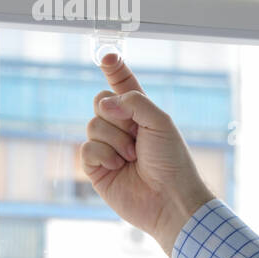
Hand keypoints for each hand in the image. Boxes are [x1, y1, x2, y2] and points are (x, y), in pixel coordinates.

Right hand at [80, 53, 215, 257]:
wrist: (169, 199)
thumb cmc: (172, 162)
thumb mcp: (160, 121)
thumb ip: (134, 102)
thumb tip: (104, 105)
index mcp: (140, 114)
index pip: (122, 86)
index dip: (115, 71)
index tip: (108, 57)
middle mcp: (122, 128)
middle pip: (100, 102)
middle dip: (116, 115)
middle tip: (136, 135)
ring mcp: (107, 148)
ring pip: (92, 125)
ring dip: (114, 140)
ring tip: (132, 157)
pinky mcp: (96, 168)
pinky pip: (86, 149)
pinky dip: (103, 155)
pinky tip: (118, 167)